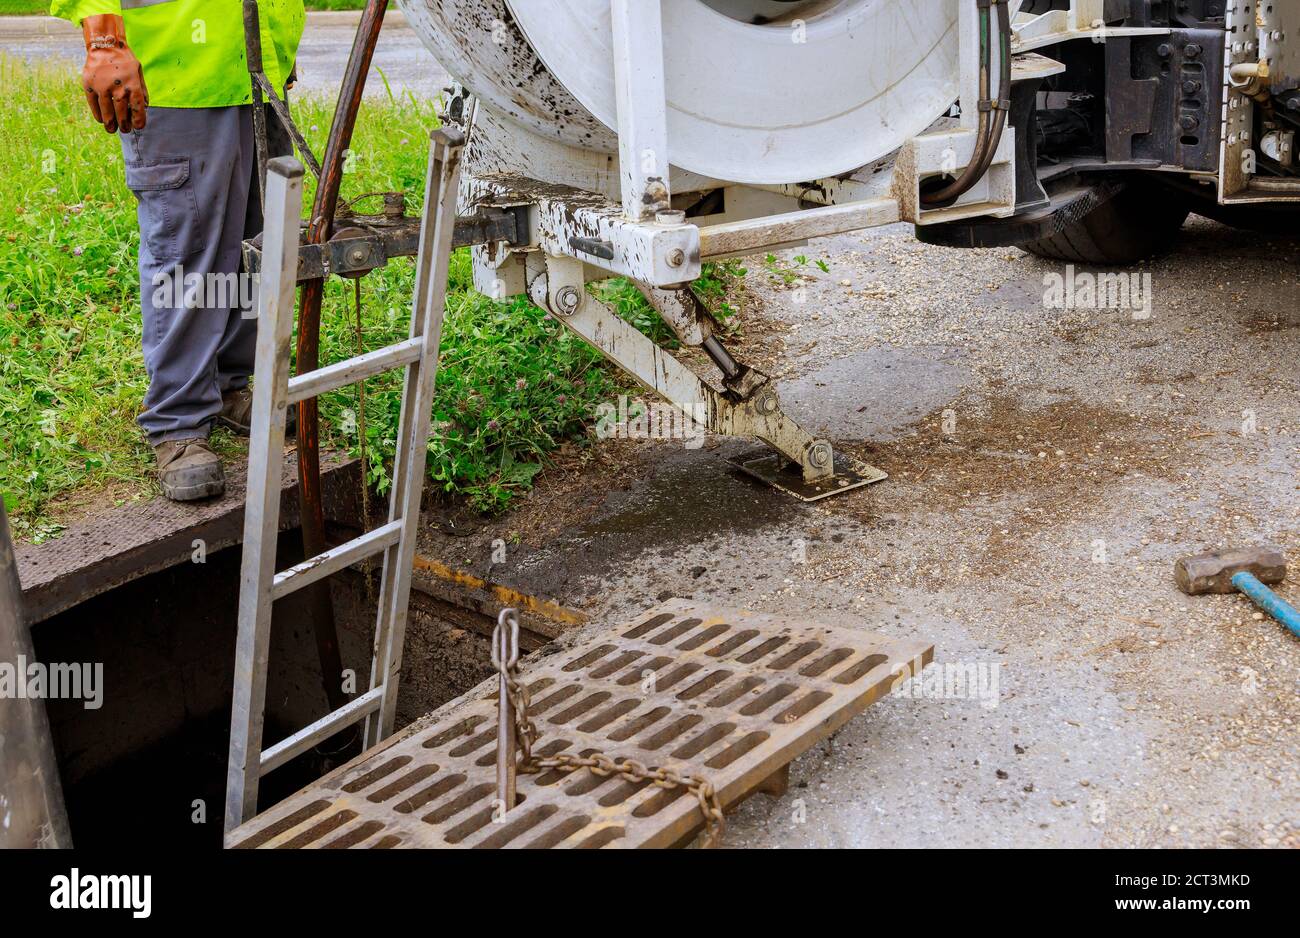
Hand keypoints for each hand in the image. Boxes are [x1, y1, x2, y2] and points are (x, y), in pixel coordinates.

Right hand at [81, 15, 147, 133]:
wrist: (105, 45)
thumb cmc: (124, 62)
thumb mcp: (138, 73)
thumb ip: (142, 91)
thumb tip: (144, 109)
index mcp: (133, 85)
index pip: (137, 109)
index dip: (139, 121)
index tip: (138, 127)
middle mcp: (118, 87)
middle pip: (122, 113)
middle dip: (124, 125)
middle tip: (124, 130)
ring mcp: (102, 87)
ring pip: (107, 112)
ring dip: (110, 123)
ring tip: (112, 129)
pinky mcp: (89, 86)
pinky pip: (94, 105)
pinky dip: (98, 114)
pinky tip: (101, 119)